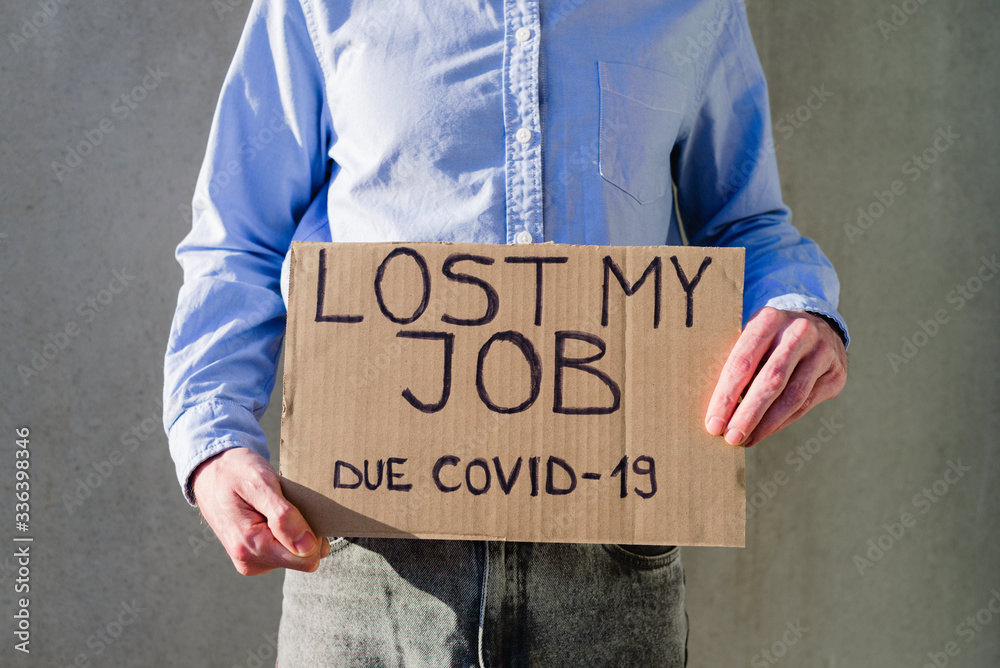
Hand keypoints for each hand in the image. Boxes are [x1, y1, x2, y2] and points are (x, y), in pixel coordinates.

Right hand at [191, 447, 329, 574]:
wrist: (210, 472)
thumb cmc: (234, 472)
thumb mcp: (261, 484)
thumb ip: (284, 517)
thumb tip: (308, 548)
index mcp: (251, 546)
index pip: (305, 559)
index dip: (313, 534)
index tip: (302, 510)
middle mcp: (250, 560)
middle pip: (303, 559)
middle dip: (304, 531)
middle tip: (289, 504)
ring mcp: (251, 560)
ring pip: (296, 554)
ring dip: (294, 529)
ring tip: (276, 506)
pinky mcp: (255, 556)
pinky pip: (285, 550)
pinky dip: (286, 531)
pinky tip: (272, 513)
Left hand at [704, 307, 846, 447]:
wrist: (818, 326)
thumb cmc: (770, 339)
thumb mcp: (752, 338)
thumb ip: (737, 365)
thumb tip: (717, 411)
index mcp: (769, 319)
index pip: (743, 362)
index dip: (726, 395)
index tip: (713, 423)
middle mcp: (799, 332)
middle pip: (770, 380)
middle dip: (748, 414)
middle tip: (730, 438)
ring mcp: (822, 352)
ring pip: (792, 397)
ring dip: (766, 424)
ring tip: (746, 440)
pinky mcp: (836, 373)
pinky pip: (805, 404)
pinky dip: (782, 422)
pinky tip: (764, 431)